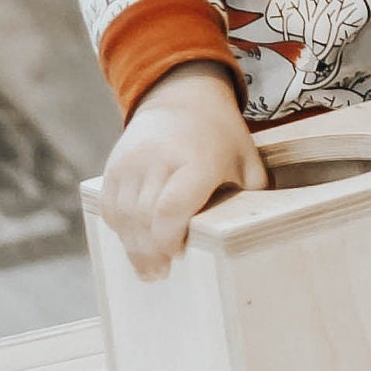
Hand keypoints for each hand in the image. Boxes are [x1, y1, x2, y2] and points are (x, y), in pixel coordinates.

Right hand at [96, 61, 265, 278]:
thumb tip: (259, 235)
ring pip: (124, 215)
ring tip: (148, 268)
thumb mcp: (246, 161)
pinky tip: (135, 242)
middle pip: (145, 217)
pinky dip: (120, 228)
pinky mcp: (114, 165)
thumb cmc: (221, 137)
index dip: (170, 239)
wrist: (182, 96)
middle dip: (151, 252)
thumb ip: (251, 197)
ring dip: (134, 246)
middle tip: (161, 274)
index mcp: (197, 160)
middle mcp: (159, 159)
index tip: (179, 255)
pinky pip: (110, 205)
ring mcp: (132, 161)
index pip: (171, 208)